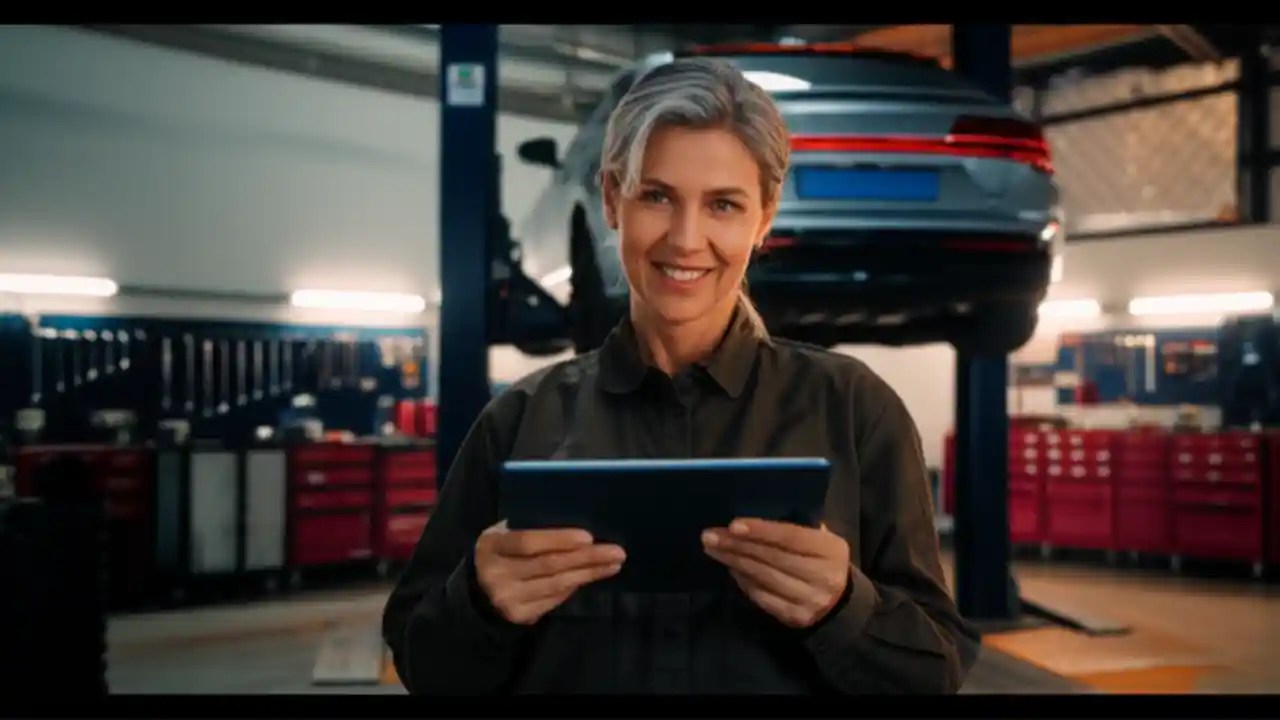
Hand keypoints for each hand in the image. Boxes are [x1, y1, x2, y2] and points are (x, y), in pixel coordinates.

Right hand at [474, 520, 625, 625]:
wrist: (479, 589)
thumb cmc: (502, 550)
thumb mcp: (505, 532)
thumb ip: (530, 526)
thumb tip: (575, 520)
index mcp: (492, 545)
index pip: (527, 542)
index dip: (558, 539)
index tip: (589, 537)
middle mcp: (497, 574)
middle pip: (549, 565)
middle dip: (587, 558)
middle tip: (616, 551)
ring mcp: (507, 598)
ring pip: (557, 585)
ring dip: (589, 573)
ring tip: (613, 563)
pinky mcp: (519, 616)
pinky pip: (555, 599)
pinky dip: (576, 586)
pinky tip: (592, 575)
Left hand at [702, 518, 849, 628]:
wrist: (841, 602)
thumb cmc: (822, 559)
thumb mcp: (820, 538)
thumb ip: (797, 526)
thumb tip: (754, 512)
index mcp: (831, 550)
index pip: (791, 537)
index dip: (762, 530)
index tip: (733, 525)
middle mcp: (823, 577)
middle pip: (773, 558)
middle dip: (738, 546)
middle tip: (710, 536)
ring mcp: (809, 601)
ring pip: (764, 578)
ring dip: (734, 562)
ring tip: (713, 550)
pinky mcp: (795, 618)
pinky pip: (762, 597)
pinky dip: (744, 582)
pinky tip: (732, 569)